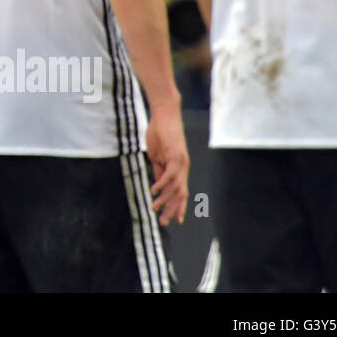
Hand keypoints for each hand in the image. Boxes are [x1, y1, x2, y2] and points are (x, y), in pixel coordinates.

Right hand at [145, 106, 189, 224]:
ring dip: (165, 200)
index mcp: (179, 169)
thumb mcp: (157, 156)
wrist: (164, 114)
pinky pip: (169, 175)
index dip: (178, 207)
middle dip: (172, 209)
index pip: (180, 192)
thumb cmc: (160, 133)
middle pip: (180, 194)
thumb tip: (158, 186)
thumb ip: (159, 170)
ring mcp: (181, 163)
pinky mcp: (176, 156)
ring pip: (175, 187)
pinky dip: (161, 184)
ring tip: (155, 208)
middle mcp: (183, 168)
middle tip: (164, 222)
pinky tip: (153, 191)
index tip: (174, 220)